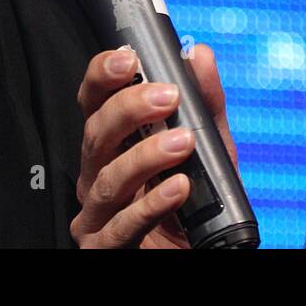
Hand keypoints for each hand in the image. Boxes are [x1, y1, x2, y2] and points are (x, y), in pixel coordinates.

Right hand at [71, 43, 237, 247]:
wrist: (203, 250)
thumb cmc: (196, 198)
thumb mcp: (210, 145)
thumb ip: (205, 102)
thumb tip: (199, 56)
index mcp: (113, 142)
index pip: (94, 100)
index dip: (103, 75)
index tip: (129, 58)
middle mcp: (97, 172)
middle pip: (96, 132)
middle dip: (130, 109)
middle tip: (168, 96)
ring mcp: (97, 212)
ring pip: (109, 178)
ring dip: (147, 156)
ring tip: (183, 143)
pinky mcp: (105, 246)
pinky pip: (124, 224)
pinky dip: (152, 204)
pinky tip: (178, 188)